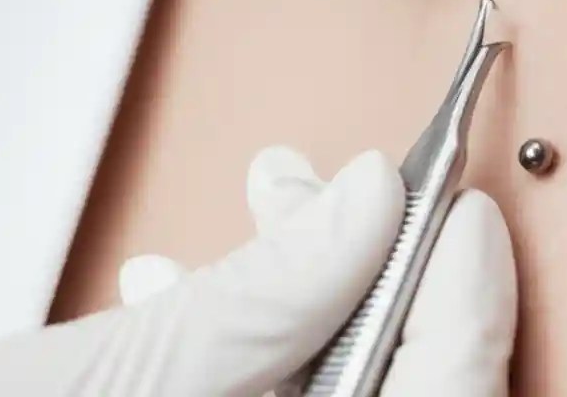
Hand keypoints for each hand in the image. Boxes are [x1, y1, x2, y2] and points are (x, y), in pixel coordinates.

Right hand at [0, 148, 517, 395]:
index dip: (468, 295)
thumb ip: (254, 302)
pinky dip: (257, 348)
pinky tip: (204, 288)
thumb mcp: (98, 388)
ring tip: (265, 207)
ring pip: (340, 390)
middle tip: (338, 190)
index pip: (448, 392)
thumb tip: (368, 200)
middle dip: (377, 272)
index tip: (464, 205)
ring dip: (309, 294)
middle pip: (407, 385)